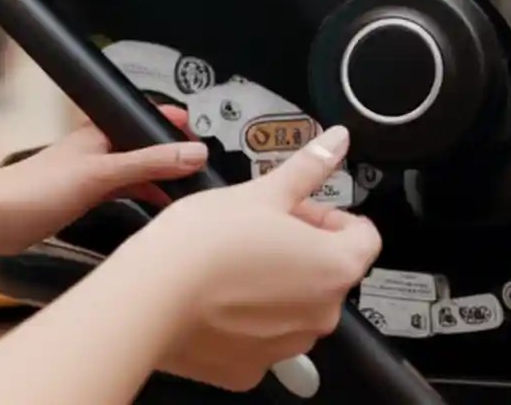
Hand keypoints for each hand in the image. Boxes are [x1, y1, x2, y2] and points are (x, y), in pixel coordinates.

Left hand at [0, 106, 207, 255]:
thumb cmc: (34, 188)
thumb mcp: (102, 173)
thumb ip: (149, 163)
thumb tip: (194, 153)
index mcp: (102, 131)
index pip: (148, 115)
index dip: (177, 123)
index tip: (202, 138)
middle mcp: (100, 148)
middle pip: (147, 145)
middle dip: (174, 154)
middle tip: (201, 170)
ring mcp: (94, 172)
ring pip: (138, 171)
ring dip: (160, 179)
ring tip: (186, 192)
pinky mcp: (86, 196)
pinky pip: (126, 192)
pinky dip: (145, 198)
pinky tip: (157, 209)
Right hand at [105, 125, 381, 392]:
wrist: (148, 297)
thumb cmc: (202, 244)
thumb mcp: (261, 192)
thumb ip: (309, 168)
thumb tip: (337, 141)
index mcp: (335, 266)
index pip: (362, 235)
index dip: (329, 215)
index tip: (297, 208)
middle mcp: (321, 314)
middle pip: (327, 271)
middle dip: (301, 247)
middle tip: (259, 228)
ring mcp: (286, 346)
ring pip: (295, 306)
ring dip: (276, 283)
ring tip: (234, 260)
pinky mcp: (249, 368)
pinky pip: (261, 338)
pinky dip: (247, 319)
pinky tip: (218, 296)